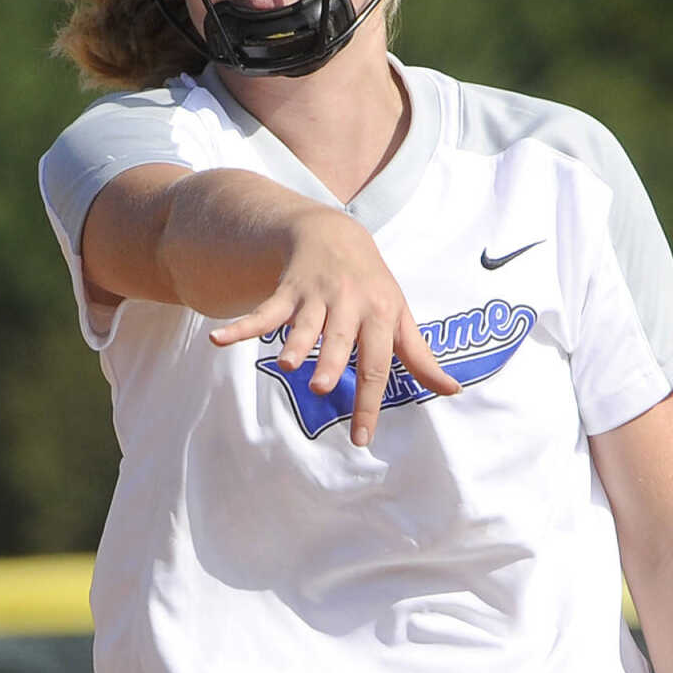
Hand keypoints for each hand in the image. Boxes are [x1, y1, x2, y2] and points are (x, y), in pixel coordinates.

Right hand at [207, 206, 458, 444]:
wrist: (335, 234)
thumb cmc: (372, 286)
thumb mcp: (399, 316)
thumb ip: (420, 356)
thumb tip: (454, 392)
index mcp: (380, 315)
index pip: (377, 365)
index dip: (370, 402)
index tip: (362, 439)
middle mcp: (349, 305)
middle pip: (341, 340)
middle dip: (331, 362)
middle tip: (322, 389)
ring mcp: (317, 296)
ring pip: (305, 324)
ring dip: (294, 342)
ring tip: (284, 364)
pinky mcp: (287, 291)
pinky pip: (264, 311)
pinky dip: (241, 327)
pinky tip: (218, 340)